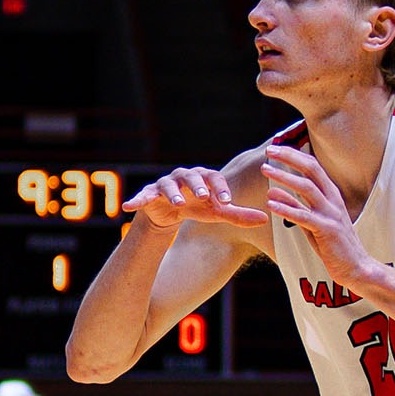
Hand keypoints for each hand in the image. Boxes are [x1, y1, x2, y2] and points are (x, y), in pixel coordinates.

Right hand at [122, 166, 269, 231]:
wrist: (170, 213)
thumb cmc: (197, 207)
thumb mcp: (217, 212)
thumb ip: (238, 215)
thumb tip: (265, 218)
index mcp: (203, 178)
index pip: (214, 177)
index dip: (220, 187)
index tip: (228, 200)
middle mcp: (184, 177)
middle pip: (191, 177)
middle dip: (197, 185)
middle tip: (203, 195)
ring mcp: (164, 184)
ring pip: (168, 185)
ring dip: (172, 192)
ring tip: (177, 202)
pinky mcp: (148, 194)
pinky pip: (141, 196)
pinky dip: (136, 200)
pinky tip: (128, 206)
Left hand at [262, 145, 379, 289]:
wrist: (356, 268)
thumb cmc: (334, 246)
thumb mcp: (312, 222)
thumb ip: (295, 206)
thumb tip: (274, 192)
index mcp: (332, 195)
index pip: (313, 166)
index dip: (294, 155)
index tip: (275, 149)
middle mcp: (333, 200)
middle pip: (311, 170)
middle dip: (289, 157)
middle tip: (269, 151)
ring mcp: (331, 214)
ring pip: (307, 188)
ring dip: (285, 177)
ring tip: (266, 171)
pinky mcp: (327, 231)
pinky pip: (304, 216)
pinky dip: (287, 208)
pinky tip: (271, 203)